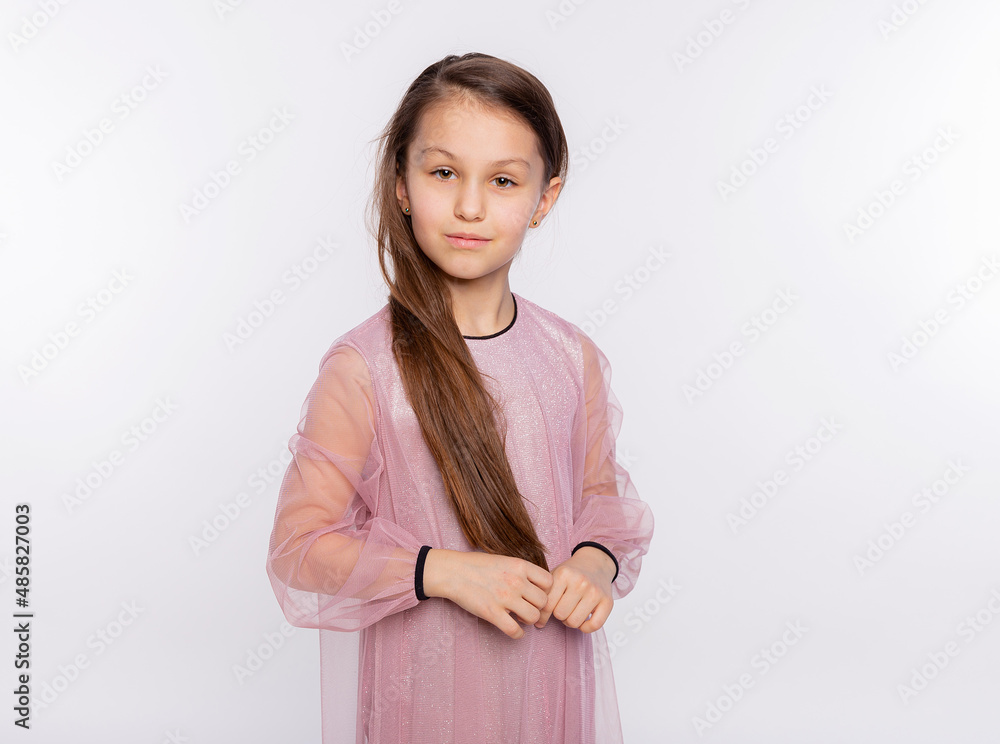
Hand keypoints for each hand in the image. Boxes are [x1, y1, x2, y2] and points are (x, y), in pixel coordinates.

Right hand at [423, 548, 552, 639]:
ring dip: (528, 620)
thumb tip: (535, 586)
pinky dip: (518, 634)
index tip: (535, 594)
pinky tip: (514, 630)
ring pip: (533, 617)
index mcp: (519, 565)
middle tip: (528, 608)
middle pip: (543, 601)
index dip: (545, 590)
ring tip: (520, 618)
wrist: (453, 572)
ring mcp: (505, 598)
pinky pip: (515, 631)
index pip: (548, 581)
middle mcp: (516, 581)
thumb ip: (521, 571)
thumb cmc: (477, 565)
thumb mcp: (504, 560)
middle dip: (537, 607)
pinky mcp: (492, 613)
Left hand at [534, 547, 614, 633]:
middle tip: (561, 609)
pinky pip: (594, 625)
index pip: (547, 605)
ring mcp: (595, 591)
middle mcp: (580, 582)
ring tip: (571, 612)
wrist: (595, 562)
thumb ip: (544, 593)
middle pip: (560, 615)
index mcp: (563, 574)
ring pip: (574, 622)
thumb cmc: (572, 573)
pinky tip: (583, 621)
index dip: (542, 615)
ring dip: (570, 621)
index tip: (541, 619)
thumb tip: (536, 620)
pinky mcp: (608, 601)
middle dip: (558, 615)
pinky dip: (585, 628)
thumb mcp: (554, 575)